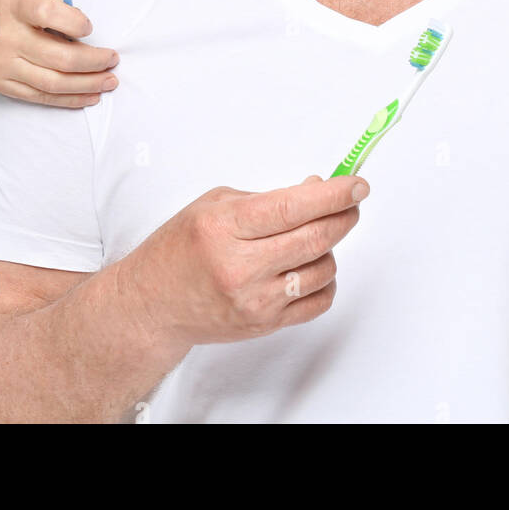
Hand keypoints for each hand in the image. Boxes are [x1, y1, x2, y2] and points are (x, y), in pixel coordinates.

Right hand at [0, 0, 119, 107]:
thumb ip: (57, 2)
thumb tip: (85, 30)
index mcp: (12, 5)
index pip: (48, 14)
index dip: (75, 23)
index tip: (90, 27)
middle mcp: (3, 37)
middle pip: (58, 57)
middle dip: (94, 61)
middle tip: (113, 59)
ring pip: (52, 82)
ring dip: (87, 84)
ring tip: (109, 81)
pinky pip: (40, 96)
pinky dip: (69, 99)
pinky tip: (90, 96)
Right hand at [122, 175, 368, 347]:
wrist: (152, 305)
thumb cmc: (182, 248)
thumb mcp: (216, 205)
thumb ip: (270, 197)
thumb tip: (319, 189)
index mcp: (225, 227)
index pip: (293, 207)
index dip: (333, 194)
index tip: (357, 185)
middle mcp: (241, 266)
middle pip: (315, 238)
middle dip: (344, 215)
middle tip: (351, 203)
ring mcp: (255, 300)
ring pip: (323, 269)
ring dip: (330, 248)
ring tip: (314, 237)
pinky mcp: (265, 324)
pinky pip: (318, 301)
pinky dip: (326, 280)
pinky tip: (311, 266)